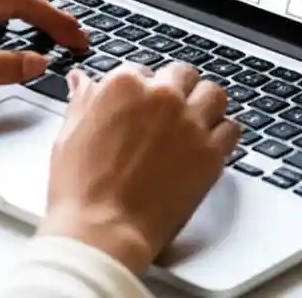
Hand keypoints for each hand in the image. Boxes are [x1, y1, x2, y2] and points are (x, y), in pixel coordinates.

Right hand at [37, 63, 240, 273]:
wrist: (102, 230)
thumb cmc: (81, 188)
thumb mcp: (69, 134)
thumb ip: (84, 101)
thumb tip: (83, 82)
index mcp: (124, 85)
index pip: (142, 70)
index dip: (141, 90)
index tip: (140, 106)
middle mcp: (162, 97)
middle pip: (183, 74)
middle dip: (176, 89)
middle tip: (169, 112)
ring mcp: (190, 123)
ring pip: (213, 94)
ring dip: (204, 104)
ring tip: (195, 122)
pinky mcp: (211, 153)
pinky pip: (231, 129)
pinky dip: (222, 134)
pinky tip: (209, 144)